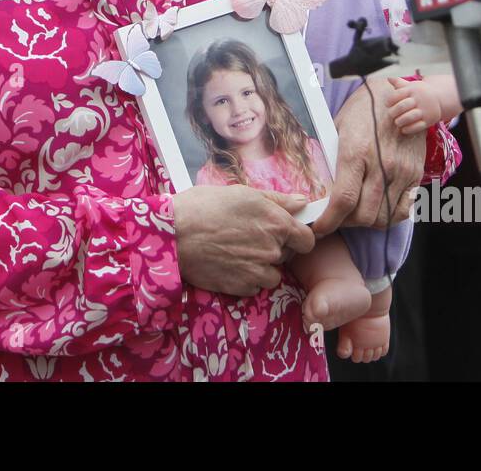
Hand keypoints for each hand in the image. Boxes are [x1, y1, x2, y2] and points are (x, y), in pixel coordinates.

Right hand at [174, 185, 315, 296]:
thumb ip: (278, 200)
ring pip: (272, 274)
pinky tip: (228, 264)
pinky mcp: (242, 287)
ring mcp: (258, 271)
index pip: (307, 239)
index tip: (286, 235)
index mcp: (276, 222)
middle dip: (274, 248)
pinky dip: (245, 279)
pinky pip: (254, 286)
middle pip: (287, 255)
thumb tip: (303, 202)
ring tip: (237, 252)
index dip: (298, 237)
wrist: (173, 234)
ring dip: (261, 266)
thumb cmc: (203, 207)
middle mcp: (272, 249)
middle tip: (248, 237)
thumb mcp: (243, 193)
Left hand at [313, 75, 425, 236]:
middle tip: (335, 218)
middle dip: (344, 224)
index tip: (318, 228)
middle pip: (363, 215)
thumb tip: (318, 191)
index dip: (328, 222)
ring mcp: (402, 171)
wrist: (401, 96)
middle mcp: (381, 165)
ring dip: (365, 222)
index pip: (343, 200)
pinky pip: (401, 211)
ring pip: (382, 218)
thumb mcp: (338, 128)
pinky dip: (387, 217)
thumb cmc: (363, 110)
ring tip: (354, 212)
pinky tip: (375, 207)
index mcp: (356, 151)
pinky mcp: (415, 175)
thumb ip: (331, 160)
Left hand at [385, 76, 441, 134]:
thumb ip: (399, 83)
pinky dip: (409, 129)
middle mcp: (419, 99)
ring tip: (397, 122)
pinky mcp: (429, 120)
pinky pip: (418, 126)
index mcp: (412, 89)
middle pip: (402, 106)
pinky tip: (404, 129)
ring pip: (410, 117)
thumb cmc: (419, 93)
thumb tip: (389, 77)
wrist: (439, 98)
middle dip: (393, 112)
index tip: (387, 104)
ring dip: (400, 121)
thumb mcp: (411, 86)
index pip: (397, 94)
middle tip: (391, 115)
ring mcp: (425, 110)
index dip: (389, 100)